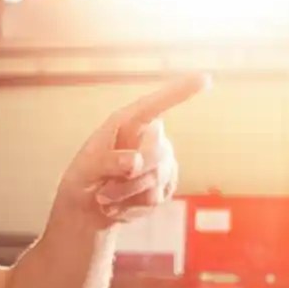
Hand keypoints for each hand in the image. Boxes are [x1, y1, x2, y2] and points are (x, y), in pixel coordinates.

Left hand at [56, 74, 210, 225]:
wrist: (87, 209)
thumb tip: (135, 161)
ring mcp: (162, 161)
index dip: (180, 91)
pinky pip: (157, 198)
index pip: (155, 104)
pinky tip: (119, 205)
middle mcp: (149, 138)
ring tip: (104, 198)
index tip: (205, 78)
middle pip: (156, 154)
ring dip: (126, 195)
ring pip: (156, 180)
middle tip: (102, 192)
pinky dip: (133, 207)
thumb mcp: (84, 169)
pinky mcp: (167, 184)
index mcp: (127, 123)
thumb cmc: (82, 179)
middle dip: (128, 178)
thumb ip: (107, 162)